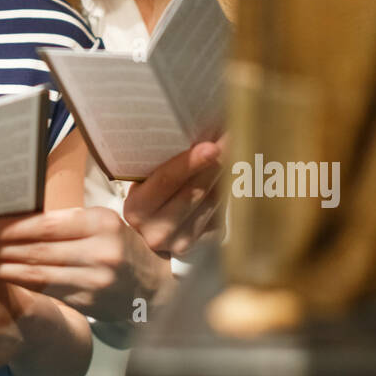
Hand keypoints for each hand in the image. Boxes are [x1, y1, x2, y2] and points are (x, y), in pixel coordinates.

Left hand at [0, 207, 173, 323]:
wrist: (152, 287)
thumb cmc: (119, 245)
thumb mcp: (101, 223)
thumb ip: (64, 221)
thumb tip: (11, 215)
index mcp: (101, 224)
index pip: (48, 225)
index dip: (12, 228)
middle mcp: (100, 253)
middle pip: (38, 251)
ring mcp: (94, 282)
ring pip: (37, 274)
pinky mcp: (87, 304)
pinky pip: (44, 291)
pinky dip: (16, 284)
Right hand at [123, 136, 226, 257]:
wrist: (154, 229)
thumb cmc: (148, 194)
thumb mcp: (144, 182)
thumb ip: (162, 166)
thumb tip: (194, 133)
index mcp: (137, 210)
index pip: (165, 181)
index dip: (189, 163)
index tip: (212, 146)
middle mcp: (158, 231)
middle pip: (194, 192)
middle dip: (215, 163)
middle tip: (232, 135)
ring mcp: (183, 241)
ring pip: (212, 201)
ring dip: (227, 171)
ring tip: (238, 146)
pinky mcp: (206, 243)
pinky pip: (222, 210)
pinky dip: (229, 186)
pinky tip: (236, 168)